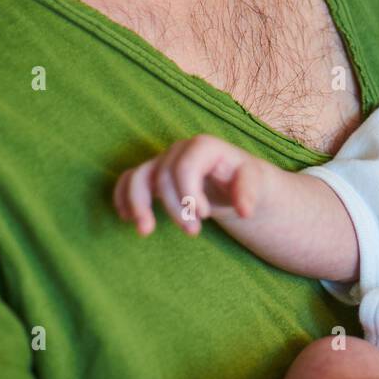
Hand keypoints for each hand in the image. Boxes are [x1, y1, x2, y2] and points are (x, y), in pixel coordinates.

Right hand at [113, 134, 275, 236]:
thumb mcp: (255, 182)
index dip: (188, 193)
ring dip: (138, 204)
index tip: (203, 215)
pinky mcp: (153, 175)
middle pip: (163, 177)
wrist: (235, 181)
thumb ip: (249, 192)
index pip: (185, 166)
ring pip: (138, 177)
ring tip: (145, 231)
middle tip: (194, 232)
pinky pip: (128, 180)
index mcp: (204, 147)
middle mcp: (180, 150)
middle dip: (175, 208)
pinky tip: (127, 218)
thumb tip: (244, 211)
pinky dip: (123, 198)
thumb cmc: (244, 180)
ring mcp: (164, 161)